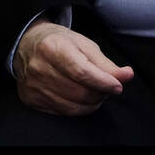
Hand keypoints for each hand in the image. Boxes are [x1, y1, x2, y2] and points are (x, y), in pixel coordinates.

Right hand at [13, 20, 133, 115]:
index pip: (82, 72)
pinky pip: (63, 112)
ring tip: (96, 91)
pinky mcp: (31, 100)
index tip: (118, 86)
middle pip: (79, 92)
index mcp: (52, 48)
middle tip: (108, 87)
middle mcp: (39, 68)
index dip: (103, 82)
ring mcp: (33, 86)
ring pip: (73, 107)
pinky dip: (79, 108)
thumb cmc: (59, 42)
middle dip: (101, 93)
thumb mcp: (84, 45)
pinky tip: (81, 97)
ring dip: (92, 103)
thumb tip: (127, 76)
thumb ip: (106, 63)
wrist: (27, 45)